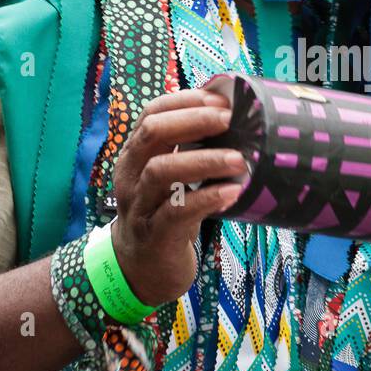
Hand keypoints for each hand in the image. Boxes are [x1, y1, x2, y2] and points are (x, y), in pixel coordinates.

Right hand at [110, 89, 248, 307]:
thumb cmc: (163, 214)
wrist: (140, 270)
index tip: (221, 100)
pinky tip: (232, 192)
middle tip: (229, 119)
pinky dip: (206, 198)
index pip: (152, 114)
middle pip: (152, 133)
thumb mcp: (169, 179)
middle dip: (193, 120)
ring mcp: (140, 206)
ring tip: (238, 159)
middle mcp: (131, 175)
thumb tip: (230, 119)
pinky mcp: (155, 235)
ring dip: (203, 160)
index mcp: (135, 155)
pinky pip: (177, 211)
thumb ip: (186, 151)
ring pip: (161, 171)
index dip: (186, 101)